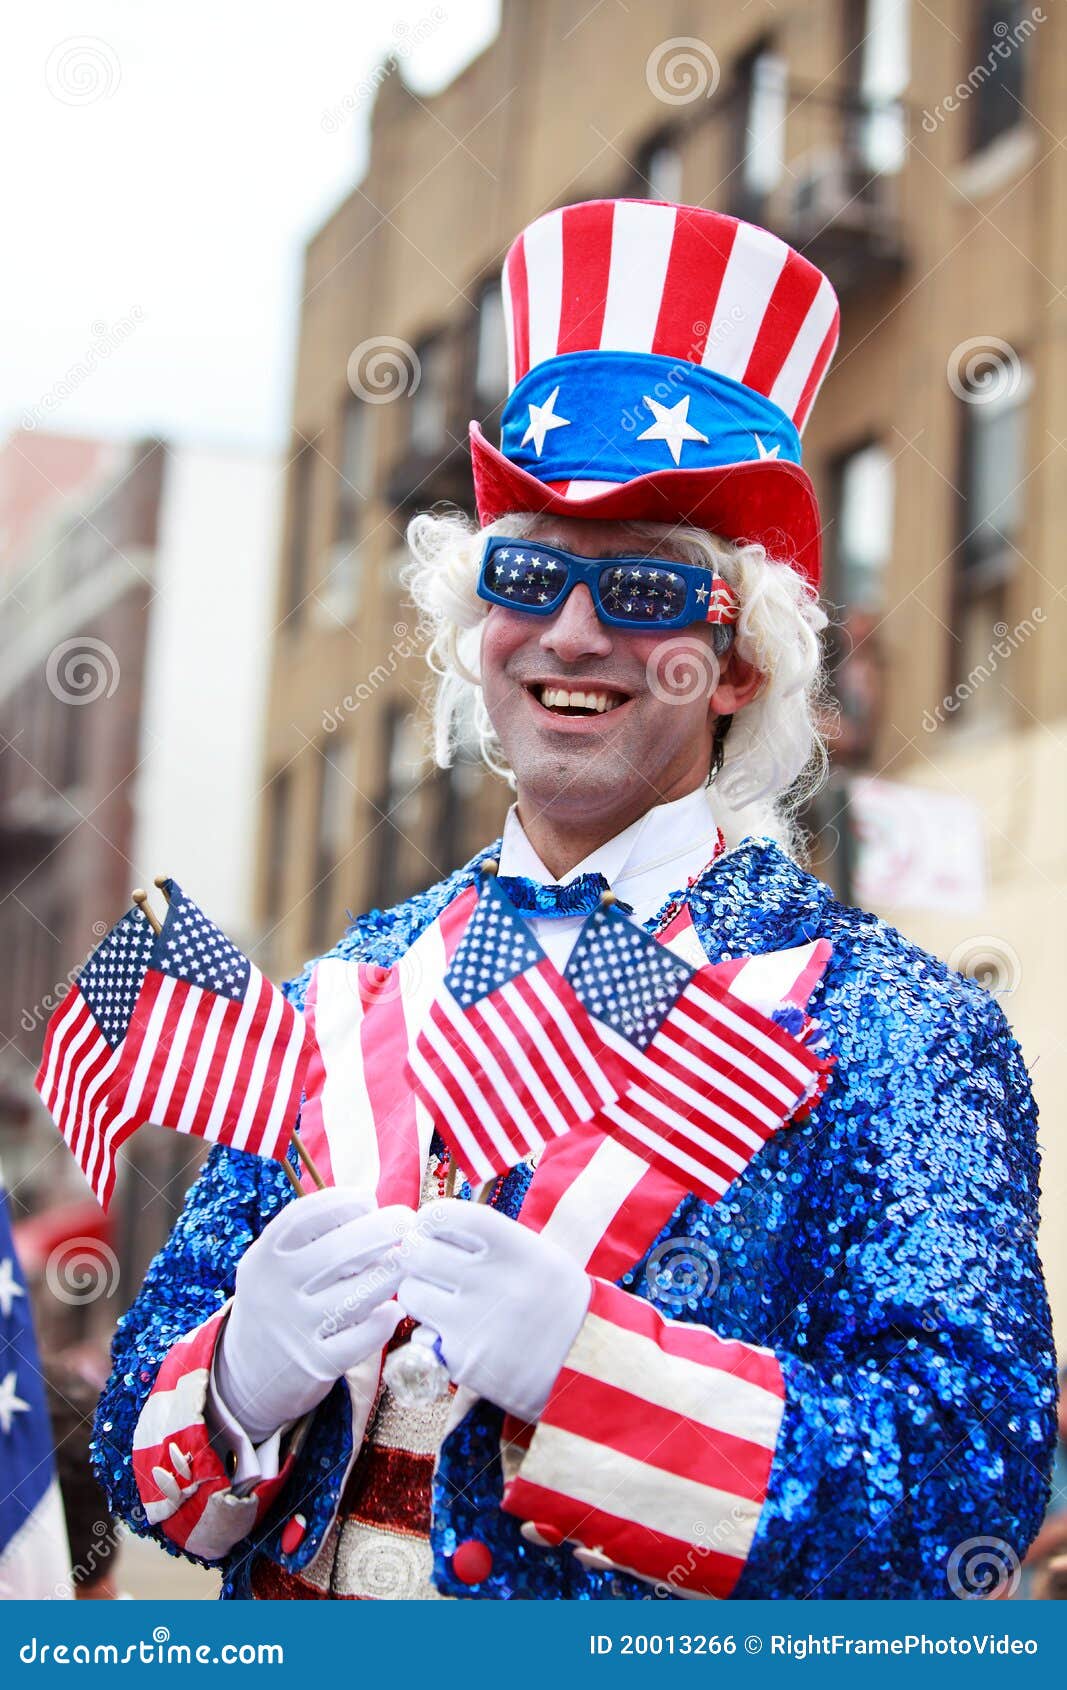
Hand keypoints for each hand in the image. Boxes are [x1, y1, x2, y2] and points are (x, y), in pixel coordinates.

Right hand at [214, 1186, 413, 1443]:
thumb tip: (369, 1207)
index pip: (304, 1216)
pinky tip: (393, 1310)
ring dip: (391, 1273)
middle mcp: (275, 1290)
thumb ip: (311, 1239)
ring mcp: (294, 1328)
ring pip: (358, 1294)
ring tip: (405, 1263)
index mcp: (263, 1258)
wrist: (248, 1377)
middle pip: (339, 1251)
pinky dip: (385, 1320)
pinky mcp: (316, 1364)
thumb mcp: (276, 1267)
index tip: (369, 1199)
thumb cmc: (279, 1305)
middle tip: (406, 1221)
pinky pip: (363, 1336)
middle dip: (382, 1230)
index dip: (342, 1201)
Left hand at [396, 1199, 590, 1423]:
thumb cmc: (558, 1303)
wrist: (588, 1368)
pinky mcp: (461, 1361)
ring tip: (441, 1299)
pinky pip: (422, 1335)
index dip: (430, 1218)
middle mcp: (492, 1281)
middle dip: (415, 1254)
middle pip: (418, 1252)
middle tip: (425, 1262)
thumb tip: (434, 1228)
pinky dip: (432, 1334)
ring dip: (419, 1293)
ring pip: (411, 1292)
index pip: (451, 1216)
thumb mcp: (538, 1256)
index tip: (428, 1225)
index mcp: (516, 1248)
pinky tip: (457, 1336)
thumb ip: (490, 1241)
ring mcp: (474, 1323)